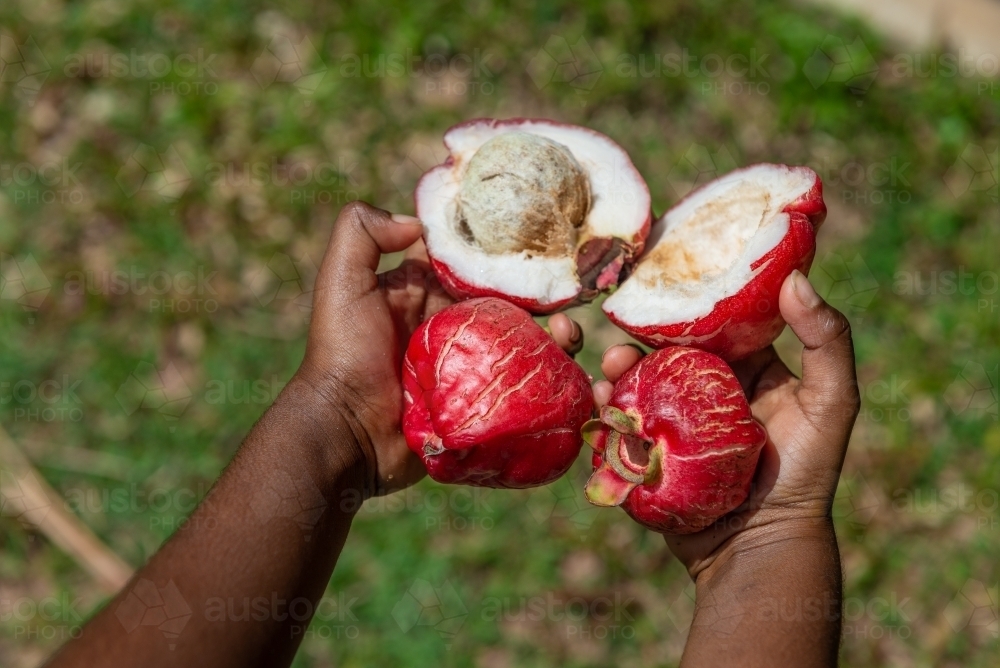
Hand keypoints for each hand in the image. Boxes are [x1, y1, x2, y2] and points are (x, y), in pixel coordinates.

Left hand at [295, 201, 584, 498]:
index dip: (509, 252)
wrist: (346, 432)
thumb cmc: (343, 355)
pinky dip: (552, 379)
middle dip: (545, 298)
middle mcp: (453, 326)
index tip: (545, 244)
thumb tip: (418, 221)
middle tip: (568, 299)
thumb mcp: (342, 283)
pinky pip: (525, 388)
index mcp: (427, 292)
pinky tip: (568, 374)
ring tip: (568, 337)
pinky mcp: (482, 403)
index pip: (477, 263)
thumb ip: (362, 233)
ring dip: (556, 338)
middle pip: (512, 304)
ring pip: (526, 345)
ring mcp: (471, 367)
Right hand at [595, 269, 859, 578]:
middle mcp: (708, 392)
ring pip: (637, 383)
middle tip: (623, 328)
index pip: (716, 323)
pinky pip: (621, 424)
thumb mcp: (830, 405)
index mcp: (747, 369)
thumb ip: (827, 343)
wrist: (760, 546)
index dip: (691, 301)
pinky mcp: (650, 452)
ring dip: (618, 371)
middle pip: (666, 349)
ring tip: (610, 368)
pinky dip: (605, 412)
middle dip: (640, 334)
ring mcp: (675, 422)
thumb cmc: (803, 475)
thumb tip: (794, 279)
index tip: (667, 281)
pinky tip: (600, 406)